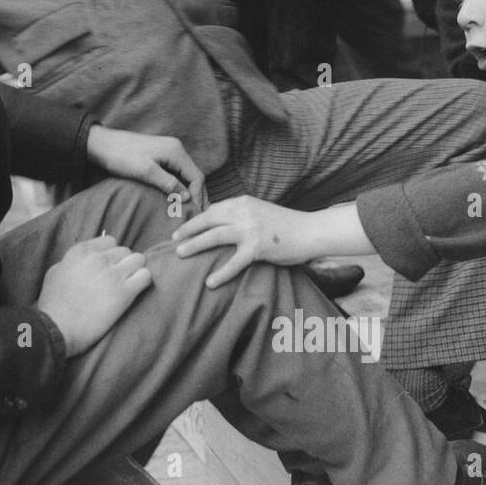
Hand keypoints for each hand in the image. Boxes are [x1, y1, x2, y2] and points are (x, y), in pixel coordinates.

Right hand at [36, 235, 151, 357]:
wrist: (57, 329)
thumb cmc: (52, 304)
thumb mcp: (55, 272)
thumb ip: (73, 261)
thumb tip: (86, 260)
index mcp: (81, 251)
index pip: (110, 241)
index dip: (111, 254)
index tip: (107, 267)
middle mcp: (99, 258)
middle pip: (125, 251)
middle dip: (123, 263)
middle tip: (117, 280)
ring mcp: (113, 274)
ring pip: (139, 260)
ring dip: (135, 271)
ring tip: (128, 284)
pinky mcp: (125, 292)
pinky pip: (146, 276)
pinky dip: (143, 282)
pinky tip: (135, 291)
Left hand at [86, 126, 205, 208]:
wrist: (102, 144)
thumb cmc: (121, 157)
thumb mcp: (146, 172)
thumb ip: (168, 184)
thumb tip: (187, 198)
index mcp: (176, 151)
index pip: (196, 177)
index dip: (198, 196)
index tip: (196, 214)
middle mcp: (176, 149)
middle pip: (194, 175)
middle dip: (197, 195)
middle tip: (198, 215)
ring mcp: (169, 151)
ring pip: (186, 174)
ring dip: (189, 191)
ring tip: (190, 209)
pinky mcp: (161, 155)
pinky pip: (177, 172)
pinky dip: (180, 185)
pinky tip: (178, 197)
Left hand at [172, 195, 318, 288]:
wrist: (311, 231)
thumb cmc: (287, 225)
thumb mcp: (261, 212)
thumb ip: (243, 216)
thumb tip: (224, 226)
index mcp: (243, 202)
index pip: (214, 209)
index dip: (197, 219)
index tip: (186, 228)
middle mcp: (244, 212)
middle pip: (208, 219)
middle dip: (188, 229)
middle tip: (174, 239)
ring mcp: (250, 229)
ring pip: (214, 236)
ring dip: (195, 244)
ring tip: (180, 253)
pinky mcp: (258, 247)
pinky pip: (234, 262)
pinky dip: (221, 273)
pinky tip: (210, 283)